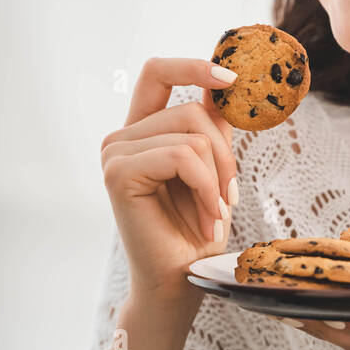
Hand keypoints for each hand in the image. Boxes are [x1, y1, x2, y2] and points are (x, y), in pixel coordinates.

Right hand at [100, 56, 238, 298]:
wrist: (179, 283)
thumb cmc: (196, 230)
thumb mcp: (214, 168)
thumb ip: (212, 126)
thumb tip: (226, 84)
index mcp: (142, 130)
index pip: (158, 73)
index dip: (194, 66)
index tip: (233, 77)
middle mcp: (122, 137)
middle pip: (192, 109)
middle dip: (226, 154)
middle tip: (231, 197)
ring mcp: (115, 153)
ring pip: (193, 135)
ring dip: (218, 179)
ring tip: (215, 213)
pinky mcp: (118, 173)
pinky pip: (183, 157)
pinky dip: (206, 189)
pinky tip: (206, 220)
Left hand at [270, 302, 349, 349]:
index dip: (343, 324)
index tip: (306, 312)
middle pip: (347, 332)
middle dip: (306, 317)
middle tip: (261, 297)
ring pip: (342, 329)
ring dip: (304, 315)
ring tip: (263, 294)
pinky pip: (347, 322)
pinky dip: (319, 313)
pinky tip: (292, 298)